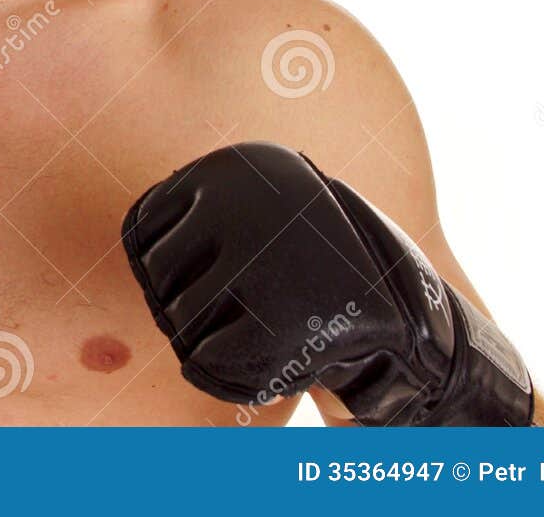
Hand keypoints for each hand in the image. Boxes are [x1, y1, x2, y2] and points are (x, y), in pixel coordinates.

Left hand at [121, 141, 533, 425]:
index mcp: (232, 166)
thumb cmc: (314, 272)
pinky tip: (288, 359)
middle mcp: (242, 203)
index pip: (144, 234)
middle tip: (259, 308)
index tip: (230, 279)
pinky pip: (207, 365)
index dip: (180, 273)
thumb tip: (132, 240)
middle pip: (157, 279)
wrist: (411, 327)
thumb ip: (197, 215)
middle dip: (197, 310)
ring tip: (277, 327)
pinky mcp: (274, 324)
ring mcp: (259, 262)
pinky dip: (239, 379)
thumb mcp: (257, 215)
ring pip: (179, 324)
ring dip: (220, 343)